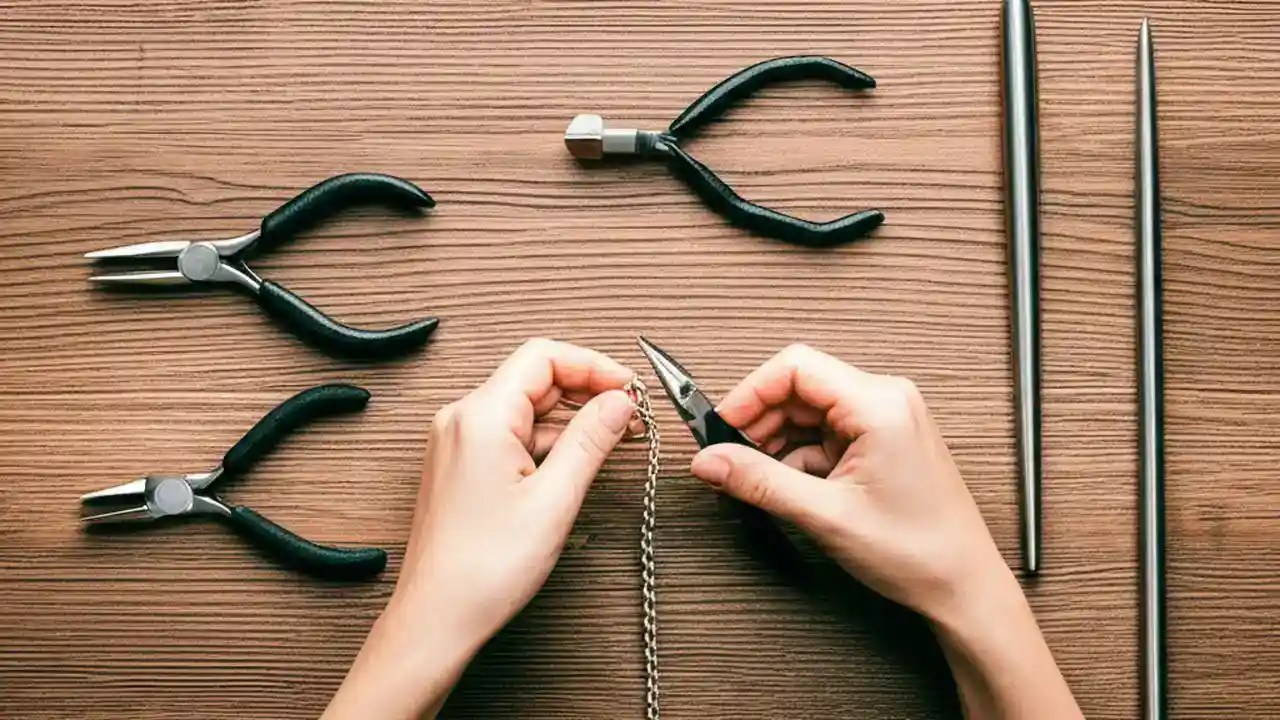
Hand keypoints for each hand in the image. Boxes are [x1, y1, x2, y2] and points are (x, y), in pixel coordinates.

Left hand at [324, 339, 636, 719]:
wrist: (436, 617)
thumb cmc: (483, 570)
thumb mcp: (554, 499)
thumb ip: (591, 440)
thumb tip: (619, 401)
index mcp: (481, 416)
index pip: (543, 357)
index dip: (594, 365)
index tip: (629, 388)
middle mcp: (462, 420)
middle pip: (535, 378)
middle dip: (587, 390)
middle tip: (630, 416)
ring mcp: (458, 442)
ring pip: (525, 407)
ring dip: (571, 417)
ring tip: (613, 439)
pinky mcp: (461, 465)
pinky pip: (511, 433)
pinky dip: (548, 440)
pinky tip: (577, 459)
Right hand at [688, 343, 1005, 621]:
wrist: (962, 586)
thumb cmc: (918, 551)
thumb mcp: (825, 515)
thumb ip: (760, 482)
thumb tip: (710, 460)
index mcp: (880, 404)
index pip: (796, 367)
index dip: (750, 392)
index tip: (721, 426)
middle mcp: (886, 401)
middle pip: (799, 388)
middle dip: (759, 422)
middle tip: (729, 459)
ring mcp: (885, 421)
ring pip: (808, 414)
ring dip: (776, 444)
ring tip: (756, 481)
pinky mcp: (881, 443)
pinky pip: (825, 436)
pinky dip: (799, 459)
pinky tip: (788, 488)